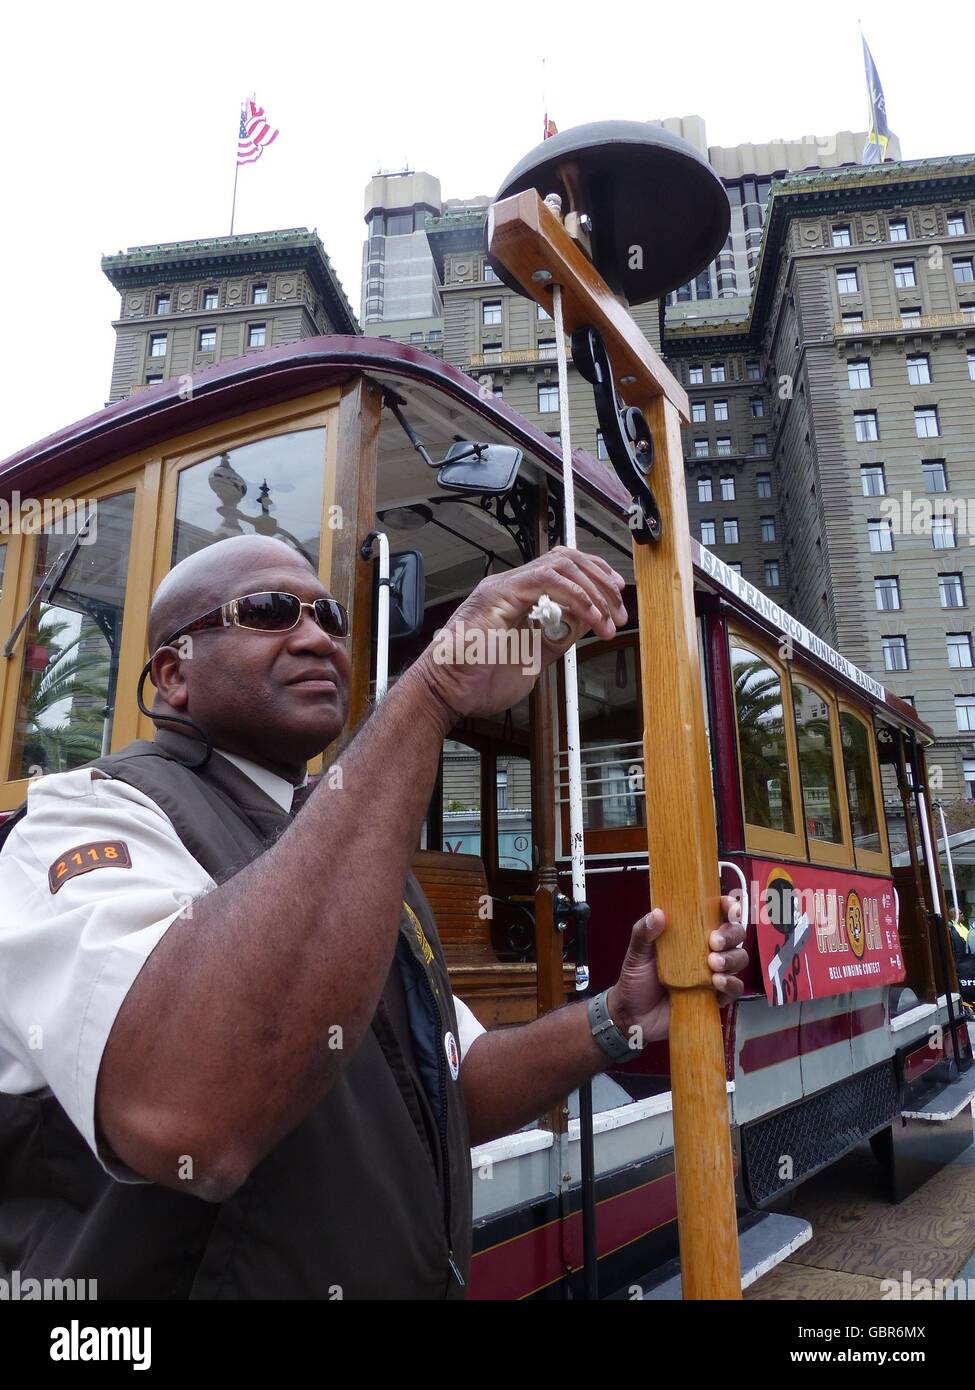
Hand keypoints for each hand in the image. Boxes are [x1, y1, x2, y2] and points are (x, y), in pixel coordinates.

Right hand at [412, 546, 626, 720]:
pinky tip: (588, 616)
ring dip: (592, 589)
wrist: (447, 694)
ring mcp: (503, 588)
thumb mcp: (535, 657)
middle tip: (619, 610)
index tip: (615, 599)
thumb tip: (587, 621)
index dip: (594, 577)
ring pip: (560, 565)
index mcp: (518, 598)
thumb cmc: (478, 680)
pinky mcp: (498, 596)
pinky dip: (573, 597)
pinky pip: (545, 582)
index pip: (563, 568)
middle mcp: (511, 587)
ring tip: (607, 616)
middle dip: (600, 582)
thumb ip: (558, 636)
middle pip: (566, 559)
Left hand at [606, 895, 746, 1048]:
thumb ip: (643, 933)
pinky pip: (734, 989)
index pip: (717, 914)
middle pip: (735, 935)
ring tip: (714, 964)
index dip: (728, 907)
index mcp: (691, 934)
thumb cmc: (637, 980)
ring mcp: (713, 974)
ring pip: (739, 959)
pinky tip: (717, 982)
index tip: (728, 907)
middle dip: (731, 934)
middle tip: (715, 941)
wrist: (634, 1016)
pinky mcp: (716, 997)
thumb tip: (657, 914)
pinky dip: (731, 984)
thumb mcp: (636, 954)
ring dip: (731, 959)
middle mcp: (706, 951)